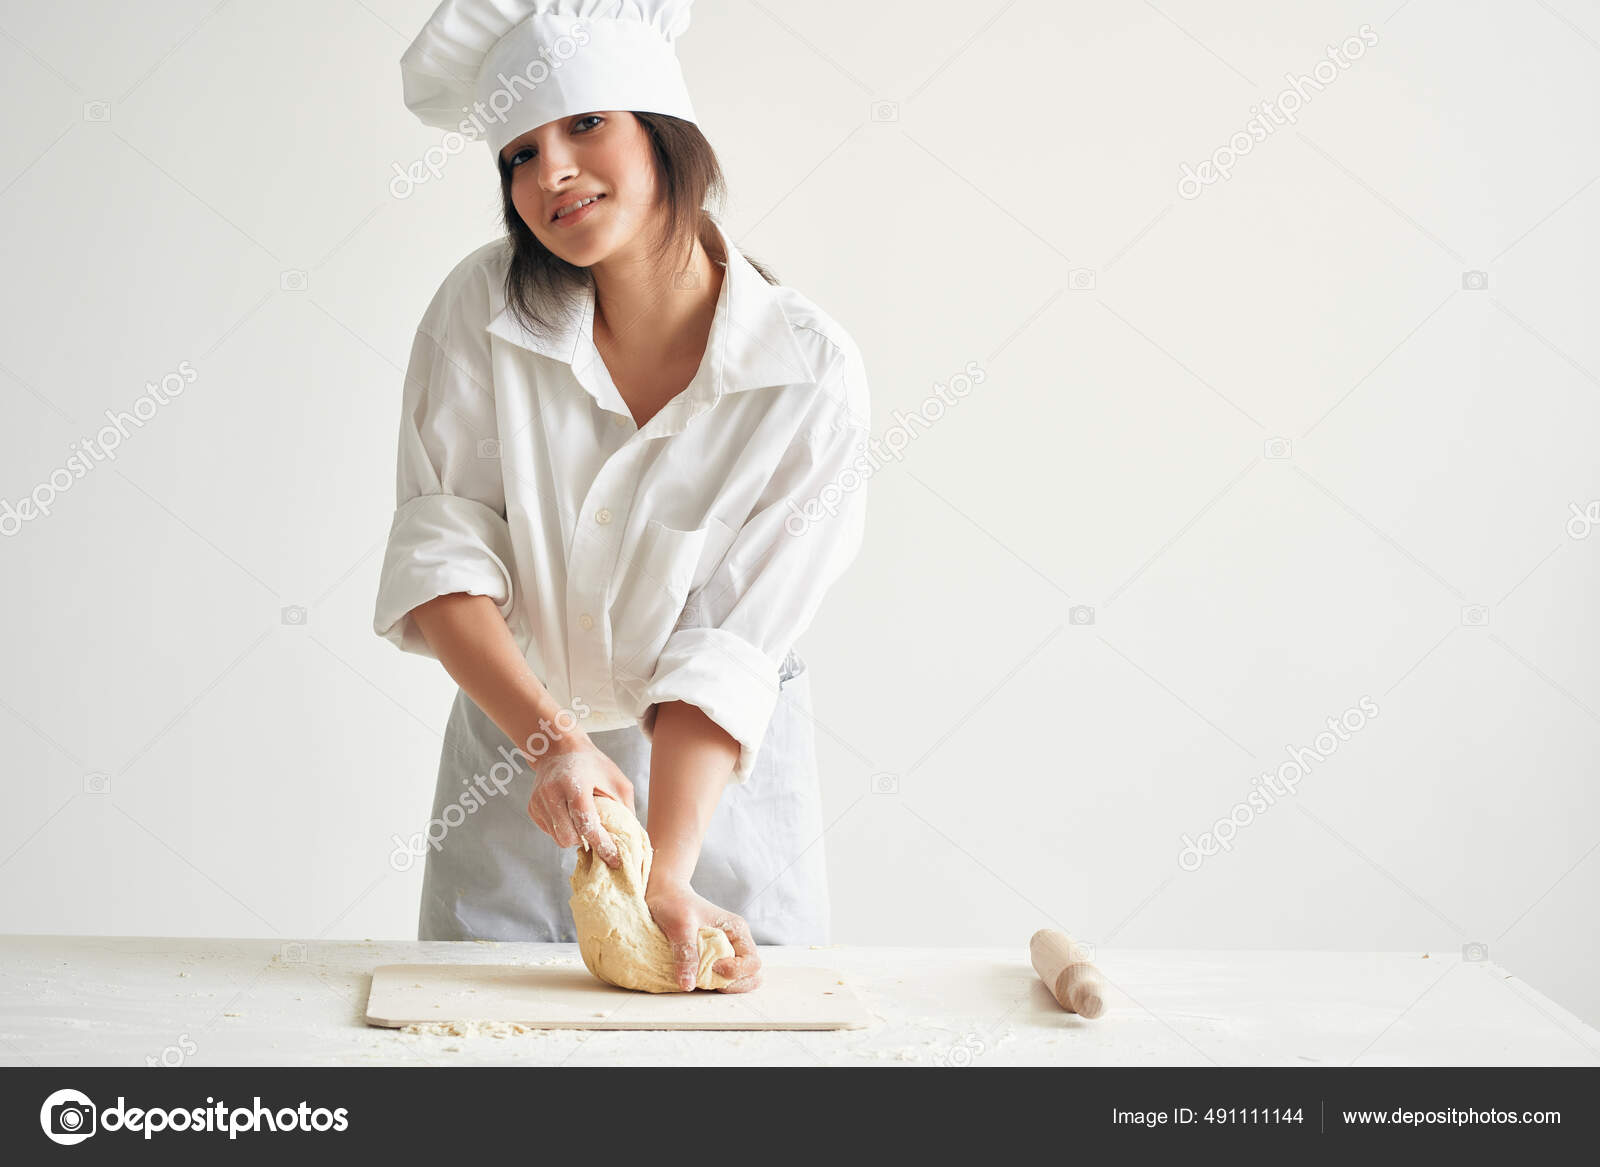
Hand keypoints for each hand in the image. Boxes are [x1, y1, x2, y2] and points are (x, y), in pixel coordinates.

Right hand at [525, 741, 634, 868]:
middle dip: (586, 842)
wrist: (560, 749)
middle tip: (599, 836)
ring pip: (558, 838)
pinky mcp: (532, 808)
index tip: (614, 859)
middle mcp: (552, 792)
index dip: (602, 844)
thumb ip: (625, 809)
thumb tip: (631, 840)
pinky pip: (550, 832)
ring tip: (583, 822)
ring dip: (574, 837)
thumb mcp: (617, 781)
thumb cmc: (594, 765)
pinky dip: (563, 830)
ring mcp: (538, 801)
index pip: (586, 823)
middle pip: (569, 836)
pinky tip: (569, 815)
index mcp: (574, 784)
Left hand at [644, 874, 761, 992]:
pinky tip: (697, 976)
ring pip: (740, 980)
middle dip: (734, 984)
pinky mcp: (715, 959)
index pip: (752, 962)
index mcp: (737, 930)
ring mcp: (727, 952)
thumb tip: (688, 984)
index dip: (736, 971)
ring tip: (702, 978)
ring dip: (724, 986)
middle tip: (710, 979)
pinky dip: (713, 984)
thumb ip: (686, 953)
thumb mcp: (680, 925)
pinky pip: (723, 979)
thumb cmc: (675, 903)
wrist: (665, 896)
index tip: (714, 966)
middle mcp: (736, 943)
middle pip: (753, 975)